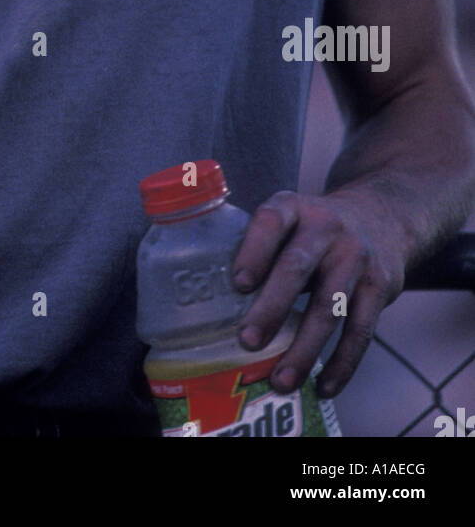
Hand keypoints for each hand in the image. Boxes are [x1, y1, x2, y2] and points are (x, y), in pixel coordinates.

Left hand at [231, 186, 408, 397]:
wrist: (381, 218)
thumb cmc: (314, 230)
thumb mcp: (289, 220)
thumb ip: (259, 248)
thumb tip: (214, 304)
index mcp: (293, 208)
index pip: (271, 222)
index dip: (254, 251)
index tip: (238, 284)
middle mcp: (326, 226)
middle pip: (296, 267)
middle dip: (271, 307)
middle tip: (247, 342)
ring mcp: (356, 256)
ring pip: (330, 306)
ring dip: (304, 348)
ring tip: (281, 381)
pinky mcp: (380, 286)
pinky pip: (362, 330)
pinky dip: (342, 363)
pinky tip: (323, 387)